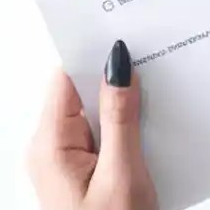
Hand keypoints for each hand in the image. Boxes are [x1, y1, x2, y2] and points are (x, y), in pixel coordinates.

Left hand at [29, 40, 158, 209]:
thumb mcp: (123, 175)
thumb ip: (120, 117)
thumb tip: (117, 65)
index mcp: (50, 145)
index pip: (66, 77)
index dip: (94, 53)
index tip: (126, 34)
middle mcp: (50, 149)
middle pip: (82, 91)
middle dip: (117, 78)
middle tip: (155, 64)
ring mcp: (66, 161)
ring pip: (97, 113)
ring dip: (127, 106)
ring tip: (159, 102)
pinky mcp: (84, 172)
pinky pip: (104, 134)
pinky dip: (128, 127)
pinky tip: (152, 131)